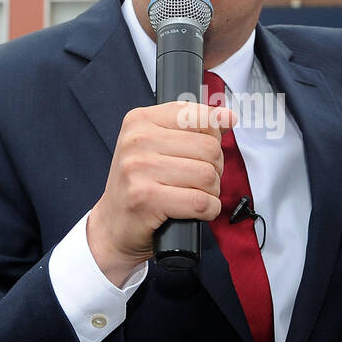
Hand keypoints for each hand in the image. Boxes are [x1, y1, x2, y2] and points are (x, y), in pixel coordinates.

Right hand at [86, 101, 234, 286]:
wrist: (113, 225)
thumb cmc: (141, 184)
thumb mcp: (160, 146)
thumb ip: (194, 128)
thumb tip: (228, 116)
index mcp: (140, 120)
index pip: (200, 116)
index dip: (213, 136)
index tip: (205, 151)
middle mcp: (137, 140)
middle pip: (209, 148)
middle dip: (215, 169)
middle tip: (198, 180)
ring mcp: (138, 169)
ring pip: (208, 175)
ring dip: (211, 192)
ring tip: (194, 195)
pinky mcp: (145, 198)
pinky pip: (200, 202)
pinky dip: (208, 210)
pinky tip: (196, 211)